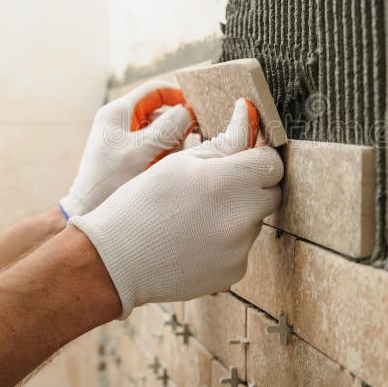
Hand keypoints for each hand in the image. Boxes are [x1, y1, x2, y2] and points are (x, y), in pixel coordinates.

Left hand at [60, 81, 195, 215]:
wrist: (89, 214)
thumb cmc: (109, 182)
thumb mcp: (141, 151)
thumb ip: (168, 128)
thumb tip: (189, 111)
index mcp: (118, 112)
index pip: (155, 91)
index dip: (179, 97)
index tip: (199, 111)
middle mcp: (122, 122)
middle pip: (163, 114)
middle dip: (176, 130)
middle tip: (178, 148)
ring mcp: (127, 140)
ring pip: (164, 134)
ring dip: (170, 148)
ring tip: (162, 165)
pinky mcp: (132, 157)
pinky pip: (158, 150)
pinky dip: (164, 159)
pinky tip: (159, 172)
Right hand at [69, 98, 282, 318]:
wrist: (115, 261)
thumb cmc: (142, 202)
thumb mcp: (179, 163)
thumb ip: (224, 143)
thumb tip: (249, 115)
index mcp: (227, 181)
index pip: (271, 162)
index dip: (257, 158)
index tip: (243, 159)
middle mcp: (240, 217)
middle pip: (271, 192)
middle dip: (252, 186)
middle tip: (219, 187)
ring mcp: (240, 248)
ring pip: (255, 221)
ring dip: (236, 214)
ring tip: (195, 217)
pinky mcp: (235, 272)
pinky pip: (242, 248)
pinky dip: (226, 242)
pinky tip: (194, 240)